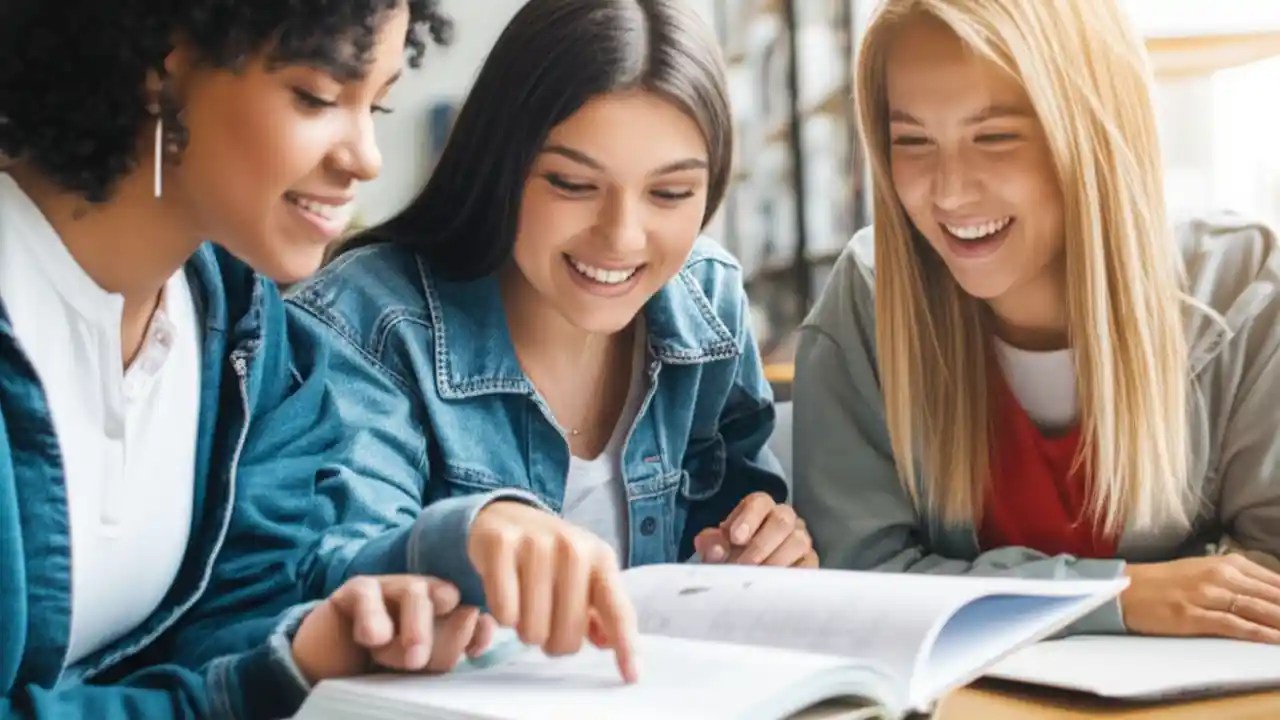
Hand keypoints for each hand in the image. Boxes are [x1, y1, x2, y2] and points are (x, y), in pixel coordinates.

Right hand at [291, 575, 496, 682]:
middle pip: (448, 598)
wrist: (325, 672)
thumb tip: (472, 628)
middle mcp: (420, 596)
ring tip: (412, 660)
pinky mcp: (356, 590)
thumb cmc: (375, 673)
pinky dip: (374, 617)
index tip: (475, 652)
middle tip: (428, 663)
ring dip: (416, 627)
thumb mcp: (415, 670)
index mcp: (441, 616)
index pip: (471, 610)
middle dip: (446, 632)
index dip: (478, 627)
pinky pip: (370, 594)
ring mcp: (389, 588)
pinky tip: (371, 639)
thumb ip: (444, 652)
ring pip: (415, 592)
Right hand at [469, 501, 638, 681]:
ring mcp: (536, 544)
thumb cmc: (548, 556)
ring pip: (533, 630)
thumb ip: (599, 611)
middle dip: (554, 640)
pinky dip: (503, 615)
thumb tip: (608, 642)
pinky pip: (504, 614)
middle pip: (568, 636)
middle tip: (546, 619)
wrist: (503, 516)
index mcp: (600, 558)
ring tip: (525, 605)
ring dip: (526, 629)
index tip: (632, 676)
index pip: (618, 610)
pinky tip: (506, 594)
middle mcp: (572, 548)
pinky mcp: (500, 546)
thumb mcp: (582, 576)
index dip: (626, 646)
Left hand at [693, 492, 817, 567]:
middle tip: (744, 565)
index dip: (748, 518)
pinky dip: (791, 575)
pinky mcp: (810, 562)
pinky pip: (809, 566)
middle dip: (761, 544)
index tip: (735, 538)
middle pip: (782, 520)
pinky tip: (774, 586)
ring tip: (757, 578)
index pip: (759, 502)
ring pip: (798, 541)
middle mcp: (784, 519)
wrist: (742, 577)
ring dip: (776, 561)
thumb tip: (717, 550)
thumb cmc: (729, 556)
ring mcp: (800, 540)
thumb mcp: (715, 548)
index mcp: (760, 508)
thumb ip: (711, 544)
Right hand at [1121, 555, 1279, 643]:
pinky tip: (1274, 639)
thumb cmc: (1166, 583)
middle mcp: (1220, 575)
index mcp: (1227, 563)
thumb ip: (1239, 581)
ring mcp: (1207, 595)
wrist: (1125, 589)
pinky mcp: (1193, 615)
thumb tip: (1273, 595)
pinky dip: (1258, 633)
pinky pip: (1234, 625)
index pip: (1276, 582)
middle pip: (1272, 597)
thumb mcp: (1206, 572)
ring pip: (1258, 610)